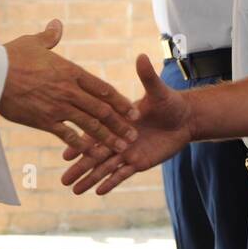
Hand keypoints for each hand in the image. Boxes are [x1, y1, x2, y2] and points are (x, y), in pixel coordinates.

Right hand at [0, 20, 137, 154]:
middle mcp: (69, 91)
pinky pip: (69, 136)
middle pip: (102, 109)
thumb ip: (49, 36)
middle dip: (121, 124)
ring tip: (122, 148)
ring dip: (108, 137)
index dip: (120, 101)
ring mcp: (58, 107)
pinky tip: (93, 154)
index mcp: (70, 71)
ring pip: (90, 125)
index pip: (103, 88)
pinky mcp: (45, 121)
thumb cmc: (11, 56)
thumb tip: (56, 24)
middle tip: (134, 134)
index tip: (133, 110)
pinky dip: (82, 146)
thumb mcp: (33, 42)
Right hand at [60, 53, 194, 194]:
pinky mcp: (139, 163)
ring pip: (105, 168)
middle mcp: (118, 138)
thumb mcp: (158, 90)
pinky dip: (110, 183)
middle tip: (61, 180)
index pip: (94, 133)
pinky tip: (97, 192)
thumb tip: (141, 56)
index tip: (64, 152)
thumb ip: (147, 77)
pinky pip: (122, 175)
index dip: (79, 143)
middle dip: (78, 167)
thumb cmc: (170, 102)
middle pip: (94, 155)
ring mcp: (127, 152)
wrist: (186, 119)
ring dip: (90, 179)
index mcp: (117, 121)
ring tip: (73, 191)